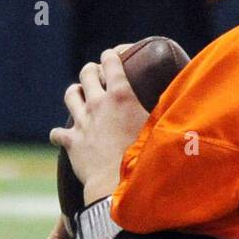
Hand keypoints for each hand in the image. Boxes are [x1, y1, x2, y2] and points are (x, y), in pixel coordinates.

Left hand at [48, 46, 149, 205]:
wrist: (118, 183)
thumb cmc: (146, 156)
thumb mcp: (158, 127)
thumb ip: (164, 111)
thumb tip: (182, 103)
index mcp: (121, 95)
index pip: (111, 62)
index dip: (111, 56)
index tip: (112, 56)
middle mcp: (98, 104)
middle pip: (86, 73)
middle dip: (90, 70)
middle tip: (94, 74)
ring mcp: (82, 122)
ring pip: (70, 95)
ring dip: (74, 93)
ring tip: (78, 95)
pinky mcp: (71, 142)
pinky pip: (57, 133)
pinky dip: (59, 134)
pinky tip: (61, 136)